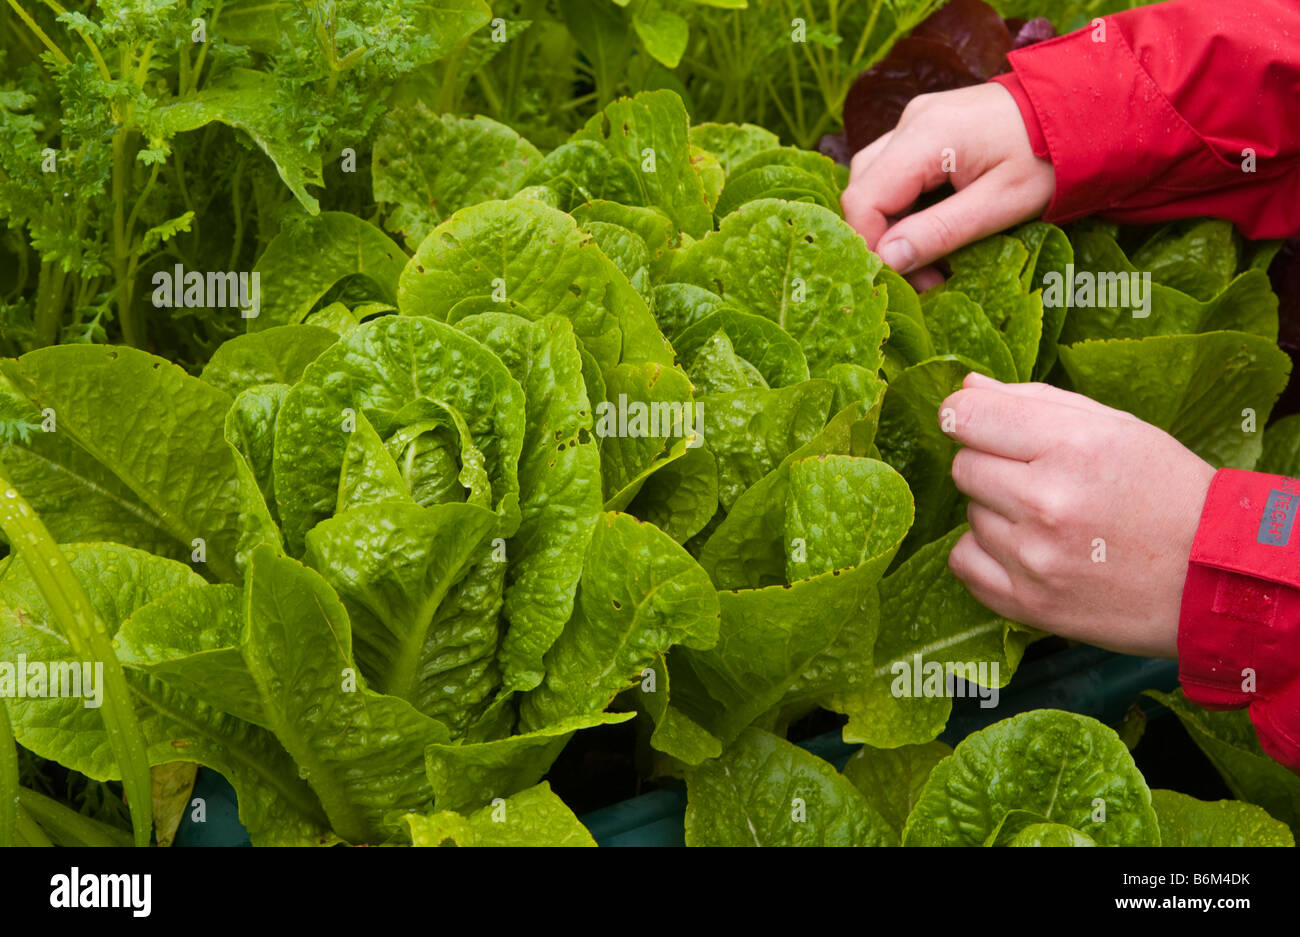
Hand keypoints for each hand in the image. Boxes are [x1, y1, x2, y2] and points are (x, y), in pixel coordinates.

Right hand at [841, 83, 1054, 289]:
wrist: (1086, 112)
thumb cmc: (1051, 158)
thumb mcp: (1001, 204)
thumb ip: (939, 232)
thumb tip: (886, 260)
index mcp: (925, 135)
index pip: (863, 198)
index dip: (870, 245)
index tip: (902, 280)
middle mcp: (911, 121)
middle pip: (863, 189)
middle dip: (882, 239)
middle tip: (924, 276)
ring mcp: (918, 119)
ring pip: (876, 181)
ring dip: (893, 225)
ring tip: (932, 258)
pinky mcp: (929, 127)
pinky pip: (897, 171)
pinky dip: (907, 207)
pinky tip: (935, 229)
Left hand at [942, 373, 1215, 657]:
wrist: (1214, 578)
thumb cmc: (1166, 492)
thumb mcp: (1117, 428)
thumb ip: (1034, 401)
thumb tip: (966, 389)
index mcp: (1072, 445)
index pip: (966, 416)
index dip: (964, 416)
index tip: (976, 423)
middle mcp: (1046, 500)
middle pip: (963, 466)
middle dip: (991, 465)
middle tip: (1038, 479)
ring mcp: (1034, 557)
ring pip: (969, 515)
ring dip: (998, 513)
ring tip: (1052, 521)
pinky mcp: (1028, 603)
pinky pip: (963, 562)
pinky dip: (985, 555)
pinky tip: (1027, 552)